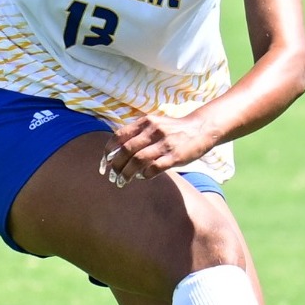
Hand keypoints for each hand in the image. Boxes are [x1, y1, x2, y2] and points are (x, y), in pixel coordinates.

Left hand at [98, 112, 218, 187]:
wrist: (201, 129)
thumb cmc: (173, 130)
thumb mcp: (154, 124)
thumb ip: (137, 134)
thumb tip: (114, 152)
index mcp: (146, 122)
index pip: (119, 136)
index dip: (108, 152)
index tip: (104, 164)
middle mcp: (154, 131)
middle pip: (126, 150)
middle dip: (116, 166)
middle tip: (112, 176)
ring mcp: (165, 143)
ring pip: (138, 161)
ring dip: (126, 174)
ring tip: (121, 182)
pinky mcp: (175, 156)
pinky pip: (154, 168)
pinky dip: (144, 175)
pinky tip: (142, 177)